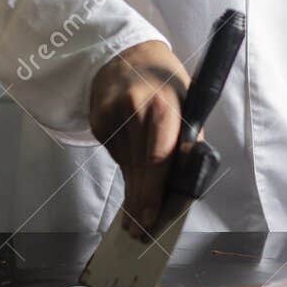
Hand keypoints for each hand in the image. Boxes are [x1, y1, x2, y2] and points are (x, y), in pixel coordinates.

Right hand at [88, 40, 188, 239]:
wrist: (129, 55)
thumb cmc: (168, 86)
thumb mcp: (189, 106)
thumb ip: (188, 143)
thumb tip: (183, 187)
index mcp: (166, 105)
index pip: (158, 157)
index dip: (153, 191)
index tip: (150, 218)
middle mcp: (136, 108)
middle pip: (138, 167)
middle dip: (140, 202)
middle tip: (137, 230)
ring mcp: (112, 113)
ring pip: (125, 165)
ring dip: (133, 185)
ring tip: (137, 206)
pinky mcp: (97, 119)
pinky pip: (114, 153)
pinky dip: (124, 161)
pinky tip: (131, 154)